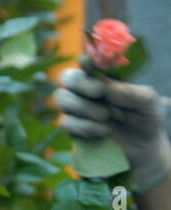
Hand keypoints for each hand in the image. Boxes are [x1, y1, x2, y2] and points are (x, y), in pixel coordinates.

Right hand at [55, 65, 170, 191]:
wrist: (143, 149)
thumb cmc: (145, 119)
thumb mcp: (147, 102)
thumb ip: (129, 91)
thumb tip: (106, 88)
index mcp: (103, 78)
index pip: (88, 62)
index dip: (85, 60)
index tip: (91, 64)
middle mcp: (86, 90)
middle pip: (66, 77)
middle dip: (79, 83)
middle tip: (98, 91)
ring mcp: (77, 109)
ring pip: (62, 99)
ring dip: (83, 107)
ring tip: (106, 116)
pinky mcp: (73, 128)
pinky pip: (68, 122)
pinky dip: (86, 126)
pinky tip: (104, 131)